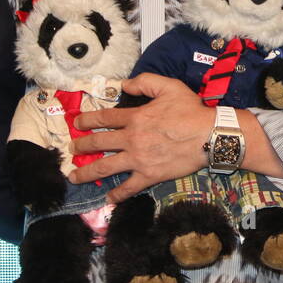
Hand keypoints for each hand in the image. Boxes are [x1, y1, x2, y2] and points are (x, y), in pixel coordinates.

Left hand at [66, 73, 216, 202]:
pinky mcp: (149, 176)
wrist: (209, 136)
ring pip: (105, 168)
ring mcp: (138, 159)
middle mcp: (131, 139)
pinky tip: (108, 199)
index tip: (77, 123)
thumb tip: (124, 84)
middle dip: (81, 146)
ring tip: (75, 176)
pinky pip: (129, 187)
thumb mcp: (169, 87)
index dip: (87, 120)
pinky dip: (117, 195)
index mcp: (135, 118)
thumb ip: (145, 82)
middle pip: (98, 143)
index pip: (104, 118)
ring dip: (87, 172)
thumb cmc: (191, 111)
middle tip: (73, 148)